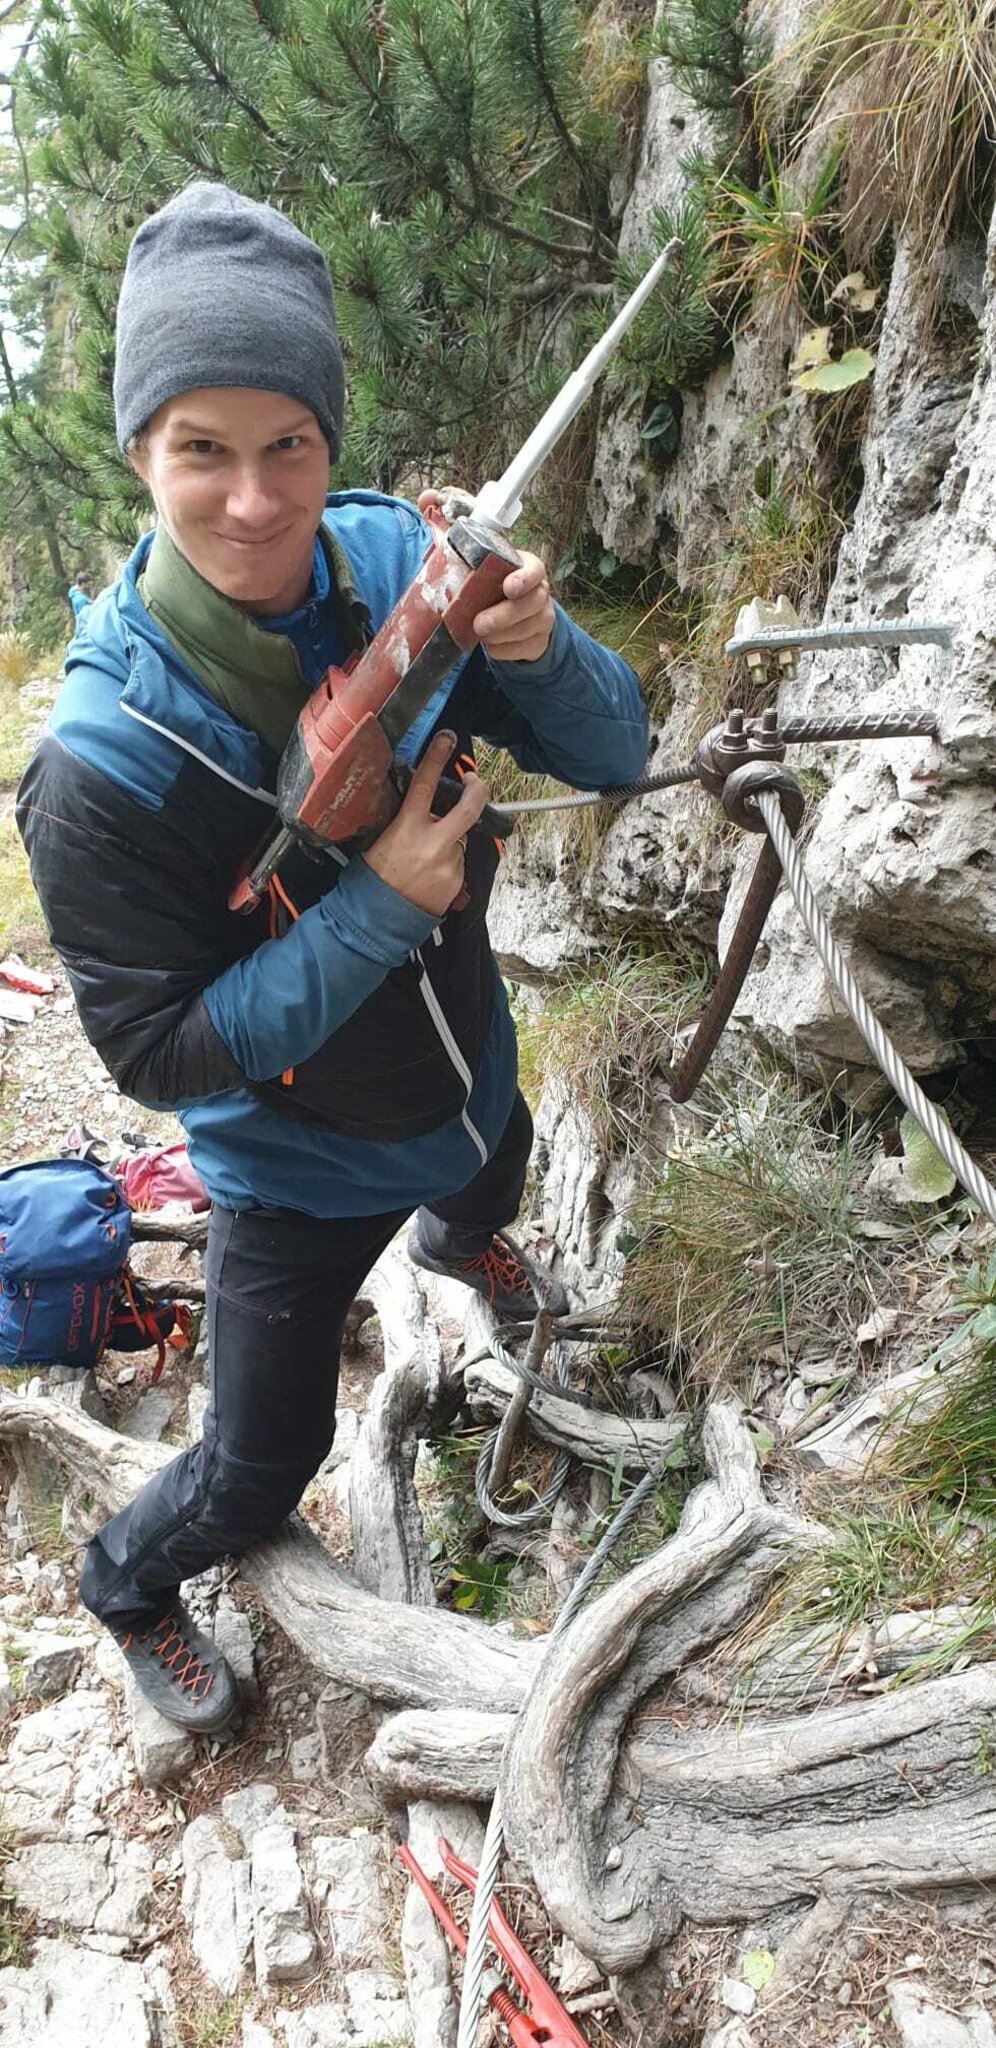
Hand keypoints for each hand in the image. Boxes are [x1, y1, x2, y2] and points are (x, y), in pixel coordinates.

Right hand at [362, 730, 486, 915]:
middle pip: (468, 808)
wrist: (381, 918)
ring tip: (425, 859)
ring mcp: (448, 863)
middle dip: (477, 790)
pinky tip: (429, 875)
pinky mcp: (457, 881)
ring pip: (459, 839)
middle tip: (473, 781)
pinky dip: (448, 863)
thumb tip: (423, 804)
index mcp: (407, 828)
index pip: (424, 784)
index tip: (446, 739)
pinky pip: (458, 862)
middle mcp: (432, 843)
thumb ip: (405, 820)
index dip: (437, 758)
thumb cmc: (376, 877)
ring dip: (449, 841)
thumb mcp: (381, 839)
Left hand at [417, 488, 555, 663]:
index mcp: (524, 567)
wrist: (504, 616)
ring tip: (480, 635)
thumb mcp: (469, 552)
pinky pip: (522, 650)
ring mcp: (540, 617)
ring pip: (525, 629)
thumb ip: (449, 523)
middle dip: (504, 616)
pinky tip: (491, 646)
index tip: (508, 587)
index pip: (535, 569)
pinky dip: (503, 651)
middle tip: (479, 625)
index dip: (524, 578)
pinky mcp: (536, 642)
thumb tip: (427, 496)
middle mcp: (538, 591)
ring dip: (500, 635)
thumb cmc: (485, 580)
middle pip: (530, 604)